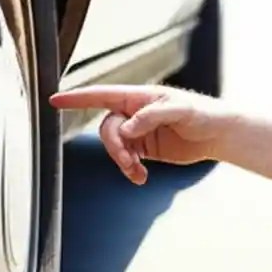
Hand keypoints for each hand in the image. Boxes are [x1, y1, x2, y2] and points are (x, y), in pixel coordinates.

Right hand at [49, 85, 230, 184]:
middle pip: (107, 128)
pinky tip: (141, 177)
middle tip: (129, 160)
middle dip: (114, 146)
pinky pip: (125, 160)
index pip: (102, 94)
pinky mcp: (143, 149)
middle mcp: (134, 112)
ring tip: (138, 172)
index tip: (55, 99)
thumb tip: (128, 127)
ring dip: (122, 161)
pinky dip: (129, 170)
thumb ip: (152, 115)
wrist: (216, 135)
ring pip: (114, 146)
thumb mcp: (181, 109)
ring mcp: (138, 131)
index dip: (77, 97)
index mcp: (139, 96)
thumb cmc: (202, 113)